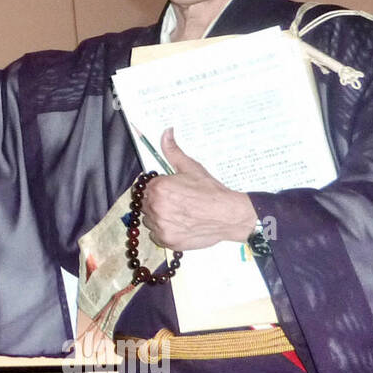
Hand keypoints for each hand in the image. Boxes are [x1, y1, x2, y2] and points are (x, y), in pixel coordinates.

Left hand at [139, 128, 257, 250]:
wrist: (229, 215)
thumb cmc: (210, 191)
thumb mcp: (191, 167)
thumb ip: (173, 151)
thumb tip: (166, 132)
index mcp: (157, 187)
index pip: (143, 188)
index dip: (155, 189)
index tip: (168, 191)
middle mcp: (155, 207)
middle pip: (145, 205)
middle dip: (156, 202)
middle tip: (176, 203)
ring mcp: (160, 226)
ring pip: (149, 221)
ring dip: (159, 218)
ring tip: (179, 214)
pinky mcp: (167, 241)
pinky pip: (156, 236)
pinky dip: (165, 231)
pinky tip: (179, 225)